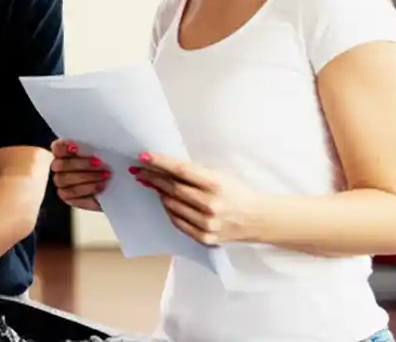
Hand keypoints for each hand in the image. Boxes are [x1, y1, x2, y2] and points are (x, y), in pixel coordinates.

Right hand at [50, 139, 109, 210]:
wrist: (118, 184)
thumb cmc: (109, 162)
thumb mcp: (108, 151)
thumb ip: (102, 147)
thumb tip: (115, 146)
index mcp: (64, 152)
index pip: (57, 148)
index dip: (64, 148)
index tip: (76, 148)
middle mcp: (59, 169)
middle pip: (61, 166)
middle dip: (81, 165)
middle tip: (100, 164)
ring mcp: (63, 185)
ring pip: (66, 183)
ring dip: (86, 179)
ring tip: (105, 176)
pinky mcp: (70, 199)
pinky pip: (74, 198)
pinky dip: (88, 191)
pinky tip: (102, 187)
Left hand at [132, 152, 263, 245]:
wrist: (257, 219)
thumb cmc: (236, 192)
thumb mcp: (220, 175)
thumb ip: (195, 173)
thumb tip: (164, 167)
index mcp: (216, 184)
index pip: (181, 171)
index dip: (160, 163)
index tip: (143, 157)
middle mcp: (210, 205)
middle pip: (172, 188)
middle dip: (152, 177)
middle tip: (138, 170)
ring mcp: (206, 224)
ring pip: (171, 205)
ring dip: (159, 193)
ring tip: (150, 183)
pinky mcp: (204, 237)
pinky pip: (177, 221)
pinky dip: (168, 210)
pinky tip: (164, 200)